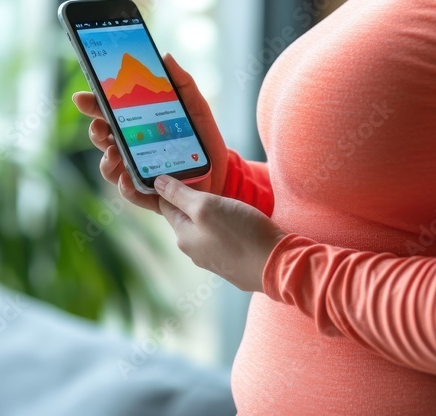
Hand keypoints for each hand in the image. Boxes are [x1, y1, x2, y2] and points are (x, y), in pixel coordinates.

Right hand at [72, 53, 228, 212]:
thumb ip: (183, 84)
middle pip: (103, 140)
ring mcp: (138, 171)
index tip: (82, 97)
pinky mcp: (150, 194)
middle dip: (96, 132)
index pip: (109, 113)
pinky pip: (131, 193)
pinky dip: (125, 187)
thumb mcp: (196, 107)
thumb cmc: (204, 140)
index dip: (93, 104)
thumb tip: (165, 57)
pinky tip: (127, 178)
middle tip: (99, 126)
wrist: (224, 173)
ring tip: (113, 153)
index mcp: (138, 125)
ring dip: (106, 160)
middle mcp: (132, 148)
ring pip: (110, 168)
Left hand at [154, 175, 285, 292]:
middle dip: (191, 200)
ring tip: (224, 198)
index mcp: (183, 237)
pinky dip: (226, 227)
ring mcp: (214, 259)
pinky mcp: (233, 263)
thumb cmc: (241, 234)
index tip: (176, 170)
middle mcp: (195, 251)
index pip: (166, 206)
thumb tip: (157, 184)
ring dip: (211, 214)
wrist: (278, 266)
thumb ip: (180, 195)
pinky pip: (222, 239)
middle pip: (186, 218)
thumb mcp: (207, 207)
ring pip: (205, 228)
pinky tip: (238, 220)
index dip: (169, 187)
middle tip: (205, 179)